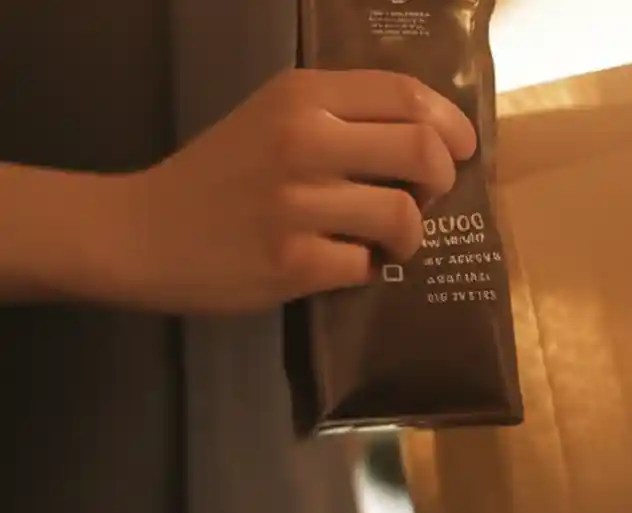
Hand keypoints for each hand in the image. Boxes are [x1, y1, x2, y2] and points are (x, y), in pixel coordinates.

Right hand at [111, 68, 476, 313]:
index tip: (461, 149)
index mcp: (301, 95)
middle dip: (442, 181)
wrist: (140, 233)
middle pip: (423, 151)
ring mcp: (296, 202)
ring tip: (386, 241)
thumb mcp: (273, 117)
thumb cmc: (219, 175)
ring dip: (410, 236)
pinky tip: (342, 263)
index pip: (407, 94)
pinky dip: (365, 269)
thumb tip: (433, 141)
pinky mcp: (292, 260)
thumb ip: (343, 117)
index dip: (450, 124)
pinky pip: (367, 265)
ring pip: (404, 215)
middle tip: (427, 199)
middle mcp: (302, 139)